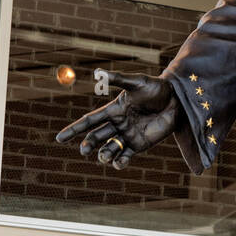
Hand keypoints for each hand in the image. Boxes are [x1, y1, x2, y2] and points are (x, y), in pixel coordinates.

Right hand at [55, 70, 182, 169]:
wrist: (177, 100)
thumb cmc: (156, 88)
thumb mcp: (136, 82)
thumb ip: (117, 79)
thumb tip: (97, 73)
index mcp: (113, 110)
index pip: (89, 121)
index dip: (74, 129)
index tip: (59, 138)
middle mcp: (117, 124)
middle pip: (96, 137)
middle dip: (88, 145)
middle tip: (84, 150)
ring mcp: (128, 136)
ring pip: (109, 149)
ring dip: (103, 154)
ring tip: (103, 156)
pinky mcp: (139, 145)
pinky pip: (125, 156)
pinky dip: (119, 162)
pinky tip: (118, 163)